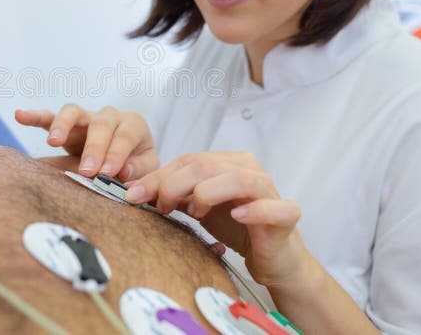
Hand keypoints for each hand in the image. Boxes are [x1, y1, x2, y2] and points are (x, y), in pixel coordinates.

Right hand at [15, 104, 157, 180]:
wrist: (123, 163)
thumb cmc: (136, 165)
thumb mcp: (146, 169)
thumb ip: (139, 169)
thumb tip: (125, 170)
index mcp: (133, 125)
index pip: (125, 135)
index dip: (117, 153)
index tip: (108, 172)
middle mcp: (110, 116)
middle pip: (101, 124)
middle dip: (94, 147)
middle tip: (88, 170)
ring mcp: (86, 118)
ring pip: (73, 112)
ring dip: (63, 126)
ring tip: (53, 142)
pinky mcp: (66, 126)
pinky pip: (49, 117)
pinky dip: (35, 116)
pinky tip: (20, 115)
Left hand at [126, 151, 310, 288]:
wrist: (272, 259)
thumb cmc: (236, 228)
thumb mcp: (198, 208)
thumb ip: (173, 195)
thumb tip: (134, 190)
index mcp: (228, 163)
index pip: (188, 161)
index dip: (159, 176)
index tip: (134, 194)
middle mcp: (249, 170)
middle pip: (206, 166)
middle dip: (174, 185)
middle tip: (160, 207)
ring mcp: (270, 190)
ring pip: (237, 179)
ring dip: (207, 194)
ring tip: (193, 211)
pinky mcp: (286, 214)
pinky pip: (271, 207)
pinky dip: (253, 210)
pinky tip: (236, 216)